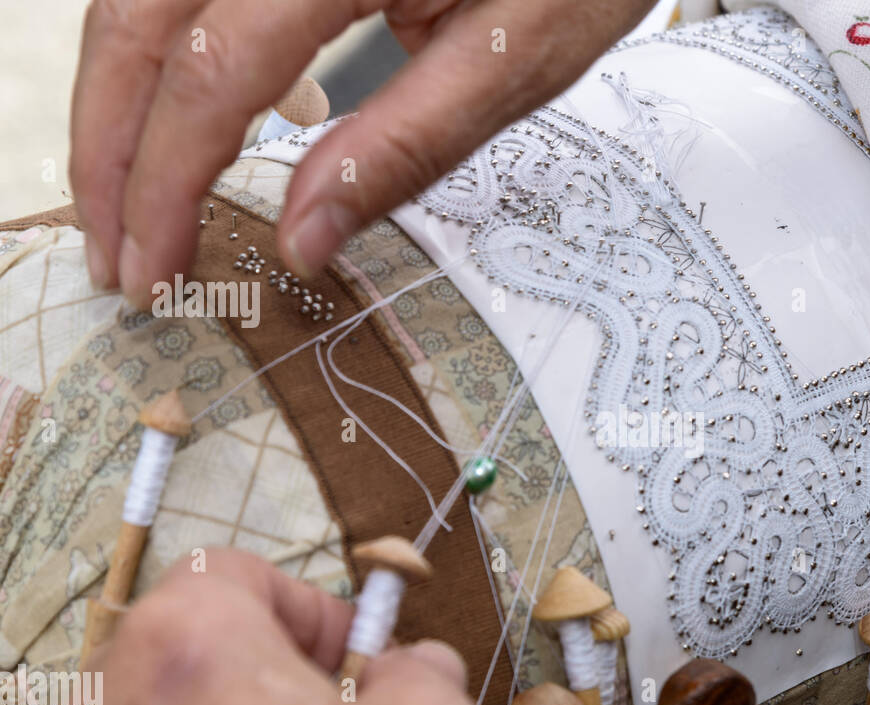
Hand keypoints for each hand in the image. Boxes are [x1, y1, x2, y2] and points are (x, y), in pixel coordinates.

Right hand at [70, 0, 656, 306]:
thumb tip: (302, 239)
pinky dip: (165, 48)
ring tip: (131, 201)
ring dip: (120, 98)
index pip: (213, 72)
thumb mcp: (518, 59)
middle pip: (135, 20)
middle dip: (108, 150)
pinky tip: (194, 117)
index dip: (165, 182)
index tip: (155, 271)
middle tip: (117, 256)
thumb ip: (407, 144)